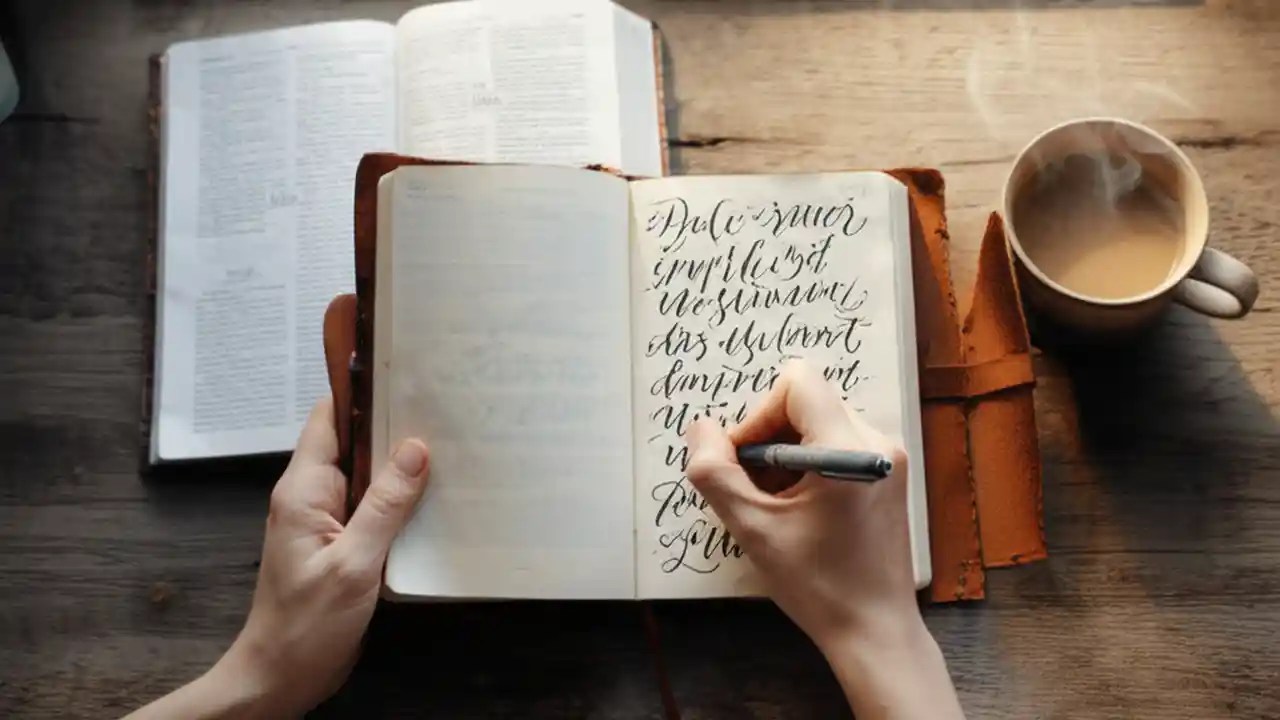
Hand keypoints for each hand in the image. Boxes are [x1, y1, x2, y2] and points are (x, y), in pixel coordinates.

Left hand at [127, 399, 430, 718]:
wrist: (281, 677)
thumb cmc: (306, 626)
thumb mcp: (353, 563)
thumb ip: (385, 505)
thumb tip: (416, 448)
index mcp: (303, 489)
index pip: (329, 419)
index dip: (363, 390)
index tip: (405, 370)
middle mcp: (313, 497)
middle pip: (354, 442)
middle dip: (395, 424)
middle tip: (446, 404)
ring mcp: (327, 521)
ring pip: (369, 476)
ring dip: (403, 464)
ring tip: (453, 442)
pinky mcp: (343, 545)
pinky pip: (374, 508)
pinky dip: (403, 499)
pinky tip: (438, 496)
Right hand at [686, 359, 914, 647]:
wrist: (874, 631)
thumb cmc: (818, 585)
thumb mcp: (754, 528)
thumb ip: (715, 472)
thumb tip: (700, 429)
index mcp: (850, 447)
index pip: (797, 383)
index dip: (757, 416)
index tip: (744, 462)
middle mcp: (878, 441)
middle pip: (807, 402)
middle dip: (768, 437)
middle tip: (753, 488)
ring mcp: (889, 459)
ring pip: (819, 423)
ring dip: (785, 453)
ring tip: (775, 503)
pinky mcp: (889, 476)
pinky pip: (838, 444)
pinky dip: (808, 464)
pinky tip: (798, 508)